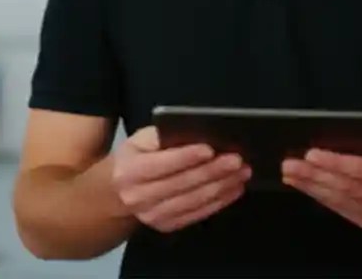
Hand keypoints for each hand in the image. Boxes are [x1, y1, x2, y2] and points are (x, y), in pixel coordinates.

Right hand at [111, 126, 251, 232]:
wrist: (118, 192)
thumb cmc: (136, 158)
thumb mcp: (140, 140)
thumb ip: (163, 136)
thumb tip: (196, 134)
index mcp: (130, 171)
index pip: (162, 164)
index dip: (187, 156)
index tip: (210, 149)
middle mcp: (139, 197)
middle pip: (183, 183)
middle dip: (213, 171)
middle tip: (237, 160)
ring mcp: (153, 215)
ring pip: (194, 200)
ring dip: (222, 186)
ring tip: (242, 173)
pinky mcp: (167, 226)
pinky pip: (198, 214)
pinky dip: (220, 201)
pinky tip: (234, 188)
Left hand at [282, 123, 361, 236]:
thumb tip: (354, 130)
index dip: (338, 163)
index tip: (311, 154)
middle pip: (350, 189)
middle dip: (316, 175)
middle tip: (290, 163)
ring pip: (344, 202)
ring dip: (313, 187)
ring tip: (290, 173)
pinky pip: (345, 211)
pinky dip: (322, 197)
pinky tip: (305, 185)